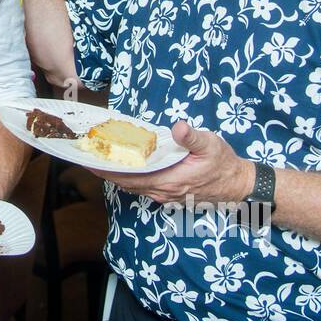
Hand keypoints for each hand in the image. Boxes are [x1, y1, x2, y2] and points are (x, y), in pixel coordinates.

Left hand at [91, 121, 253, 204]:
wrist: (236, 184)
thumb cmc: (222, 163)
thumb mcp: (211, 145)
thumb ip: (192, 137)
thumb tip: (178, 127)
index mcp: (170, 180)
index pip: (130, 177)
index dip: (108, 170)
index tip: (89, 160)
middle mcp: (162, 190)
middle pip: (124, 182)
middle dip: (103, 170)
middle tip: (84, 155)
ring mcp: (163, 194)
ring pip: (130, 185)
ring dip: (112, 173)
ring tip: (95, 158)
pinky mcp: (165, 192)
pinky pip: (139, 185)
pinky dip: (125, 176)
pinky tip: (117, 164)